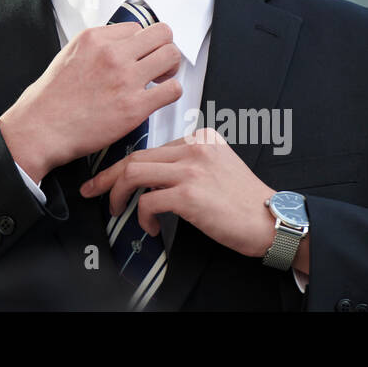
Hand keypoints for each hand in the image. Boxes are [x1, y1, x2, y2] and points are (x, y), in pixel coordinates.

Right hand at [0, 19, 182, 182]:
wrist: (40, 129)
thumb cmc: (50, 98)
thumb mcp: (68, 55)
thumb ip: (96, 46)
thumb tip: (119, 44)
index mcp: (95, 38)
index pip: (137, 28)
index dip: (140, 43)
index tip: (138, 56)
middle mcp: (112, 54)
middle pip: (162, 34)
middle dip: (163, 48)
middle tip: (157, 64)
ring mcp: (125, 79)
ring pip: (171, 56)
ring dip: (170, 68)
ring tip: (159, 80)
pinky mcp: (134, 107)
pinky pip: (173, 90)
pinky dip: (170, 93)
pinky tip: (157, 98)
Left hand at [79, 126, 277, 258]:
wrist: (272, 220)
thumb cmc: (245, 201)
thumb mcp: (217, 168)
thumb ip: (187, 164)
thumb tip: (152, 179)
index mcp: (199, 139)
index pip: (150, 148)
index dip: (125, 166)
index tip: (110, 178)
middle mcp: (193, 148)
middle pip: (135, 157)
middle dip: (108, 177)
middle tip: (95, 191)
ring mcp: (191, 169)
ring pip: (134, 174)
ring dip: (118, 195)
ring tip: (118, 211)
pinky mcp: (189, 194)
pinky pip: (148, 202)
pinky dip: (142, 218)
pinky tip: (151, 228)